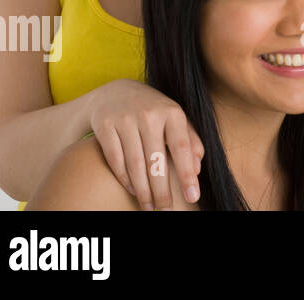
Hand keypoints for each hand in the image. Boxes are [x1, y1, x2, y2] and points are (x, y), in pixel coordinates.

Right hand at [88, 79, 202, 209]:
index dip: (187, 174)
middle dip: (162, 191)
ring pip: (136, 164)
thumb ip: (190, 140)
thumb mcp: (175, 118)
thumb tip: (197, 168)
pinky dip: (125, 179)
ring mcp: (125, 119)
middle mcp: (150, 115)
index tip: (192, 196)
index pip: (182, 147)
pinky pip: (116, 160)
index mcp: (172, 112)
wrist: (117, 92)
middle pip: (156, 161)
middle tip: (166, 210)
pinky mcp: (105, 126)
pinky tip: (134, 191)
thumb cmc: (154, 111)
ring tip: (150, 207)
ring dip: (144, 190)